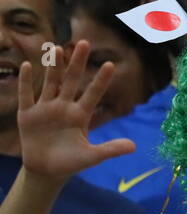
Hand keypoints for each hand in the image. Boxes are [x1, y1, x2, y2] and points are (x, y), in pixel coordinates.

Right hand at [16, 42, 134, 179]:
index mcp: (81, 115)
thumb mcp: (91, 156)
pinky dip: (26, 82)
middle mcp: (64, 107)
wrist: (46, 170)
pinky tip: (27, 66)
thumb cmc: (71, 162)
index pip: (93, 94)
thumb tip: (134, 147)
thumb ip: (110, 149)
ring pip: (50, 83)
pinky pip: (27, 95)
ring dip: (54, 67)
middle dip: (77, 63)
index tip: (110, 64)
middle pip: (72, 81)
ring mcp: (46, 109)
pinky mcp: (28, 115)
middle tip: (84, 42)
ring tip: (57, 48)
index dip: (101, 80)